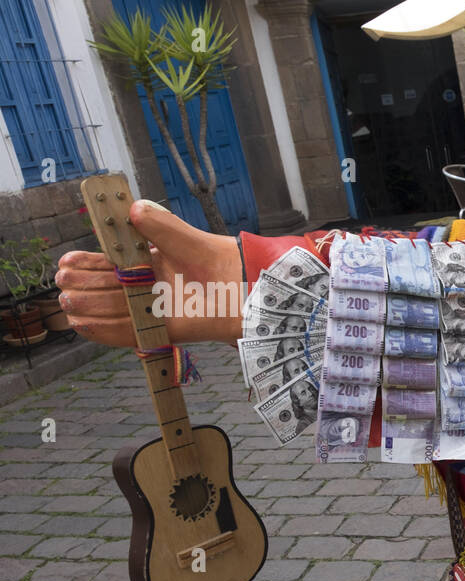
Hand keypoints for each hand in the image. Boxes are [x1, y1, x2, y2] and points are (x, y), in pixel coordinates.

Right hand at [56, 200, 242, 347]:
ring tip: (67, 300)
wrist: (245, 283)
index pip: (108, 265)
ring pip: (112, 311)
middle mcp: (148, 288)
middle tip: (64, 282)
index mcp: (148, 264)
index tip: (65, 262)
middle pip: (105, 289)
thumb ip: (158, 224)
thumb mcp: (183, 236)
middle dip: (82, 286)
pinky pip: (130, 333)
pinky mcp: (166, 330)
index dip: (85, 264)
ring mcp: (156, 310)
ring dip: (87, 308)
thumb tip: (131, 209)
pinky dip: (104, 331)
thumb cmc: (218, 258)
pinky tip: (81, 325)